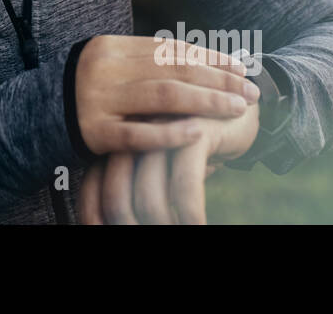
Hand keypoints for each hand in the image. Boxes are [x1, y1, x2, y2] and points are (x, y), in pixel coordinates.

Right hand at [74, 36, 257, 156]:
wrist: (40, 113)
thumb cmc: (91, 88)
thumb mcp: (115, 65)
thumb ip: (150, 60)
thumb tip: (206, 56)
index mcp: (112, 46)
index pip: (170, 49)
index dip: (209, 58)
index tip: (241, 69)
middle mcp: (105, 69)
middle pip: (173, 71)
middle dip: (217, 80)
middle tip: (250, 92)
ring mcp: (98, 100)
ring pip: (162, 97)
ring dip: (206, 102)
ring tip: (237, 109)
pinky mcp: (93, 132)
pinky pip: (137, 134)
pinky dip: (169, 134)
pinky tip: (198, 133)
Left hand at [77, 105, 259, 223]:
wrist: (240, 98)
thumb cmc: (194, 135)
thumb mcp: (164, 154)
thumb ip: (143, 176)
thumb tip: (124, 217)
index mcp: (118, 132)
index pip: (93, 183)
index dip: (93, 211)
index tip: (99, 230)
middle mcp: (132, 129)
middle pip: (115, 191)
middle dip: (125, 222)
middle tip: (141, 235)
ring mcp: (160, 129)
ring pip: (147, 193)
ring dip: (159, 223)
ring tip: (176, 233)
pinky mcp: (194, 130)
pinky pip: (184, 184)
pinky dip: (189, 213)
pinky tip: (196, 225)